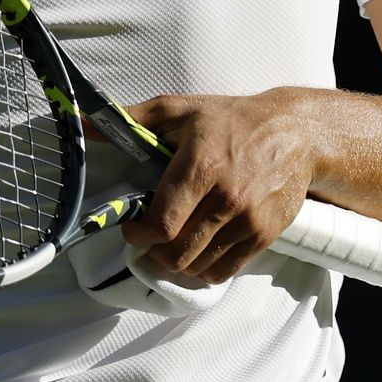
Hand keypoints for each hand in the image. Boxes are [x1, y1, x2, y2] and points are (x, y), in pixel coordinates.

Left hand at [117, 92, 314, 282]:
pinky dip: (206, 269)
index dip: (138, 235)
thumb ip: (132, 119)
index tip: (134, 227)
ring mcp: (247, 221)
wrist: (297, 132)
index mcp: (199, 169)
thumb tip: (84, 123)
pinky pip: (225, 271)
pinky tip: (201, 249)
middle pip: (175, 254)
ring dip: (179, 261)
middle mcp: (225, 199)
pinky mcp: (265, 235)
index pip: (160, 226)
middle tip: (153, 237)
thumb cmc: (232, 119)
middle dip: (154, 252)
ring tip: (177, 241)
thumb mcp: (181, 110)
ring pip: (198, 267)